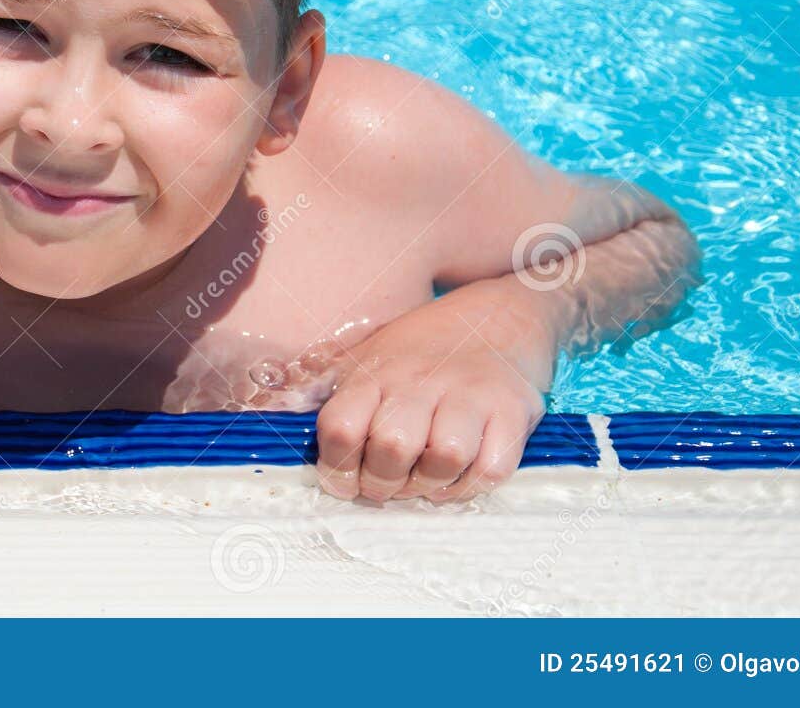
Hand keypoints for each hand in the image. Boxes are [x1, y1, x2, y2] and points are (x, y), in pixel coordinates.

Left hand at [314, 291, 552, 502]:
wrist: (503, 314)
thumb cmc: (424, 347)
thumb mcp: (368, 353)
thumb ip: (331, 386)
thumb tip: (286, 418)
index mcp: (377, 371)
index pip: (340, 428)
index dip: (336, 470)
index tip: (344, 483)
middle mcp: (421, 380)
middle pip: (390, 448)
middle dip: (383, 484)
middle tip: (388, 484)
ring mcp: (470, 394)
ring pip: (443, 459)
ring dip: (430, 485)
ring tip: (426, 478)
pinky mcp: (513, 410)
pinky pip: (492, 467)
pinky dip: (472, 485)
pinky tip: (460, 475)